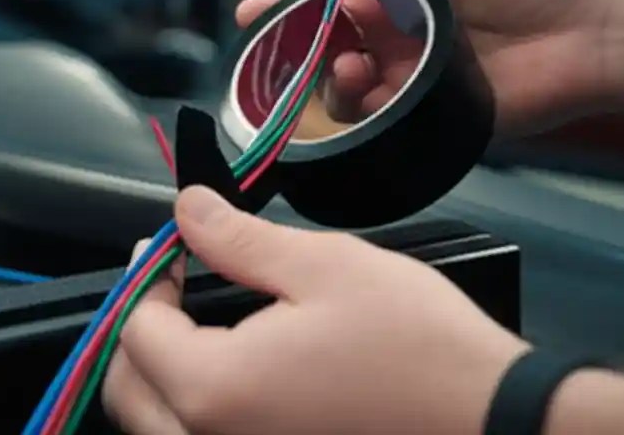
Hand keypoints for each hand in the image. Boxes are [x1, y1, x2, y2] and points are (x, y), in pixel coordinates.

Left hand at [102, 186, 526, 434]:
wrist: (492, 423)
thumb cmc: (417, 347)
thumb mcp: (327, 267)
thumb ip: (239, 240)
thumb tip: (185, 210)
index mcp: (215, 389)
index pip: (136, 330)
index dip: (144, 277)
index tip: (169, 245)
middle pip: (130, 390)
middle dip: (139, 330)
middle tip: (172, 282)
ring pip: (160, 426)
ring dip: (160, 374)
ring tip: (195, 322)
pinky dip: (195, 408)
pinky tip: (234, 369)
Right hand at [238, 0, 623, 136]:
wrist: (605, 30)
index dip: (295, 7)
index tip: (253, 12)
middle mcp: (411, 38)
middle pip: (335, 49)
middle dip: (307, 48)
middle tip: (305, 42)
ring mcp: (424, 80)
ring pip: (353, 90)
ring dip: (335, 77)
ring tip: (350, 63)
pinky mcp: (444, 118)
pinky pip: (391, 121)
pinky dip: (369, 110)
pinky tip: (371, 91)